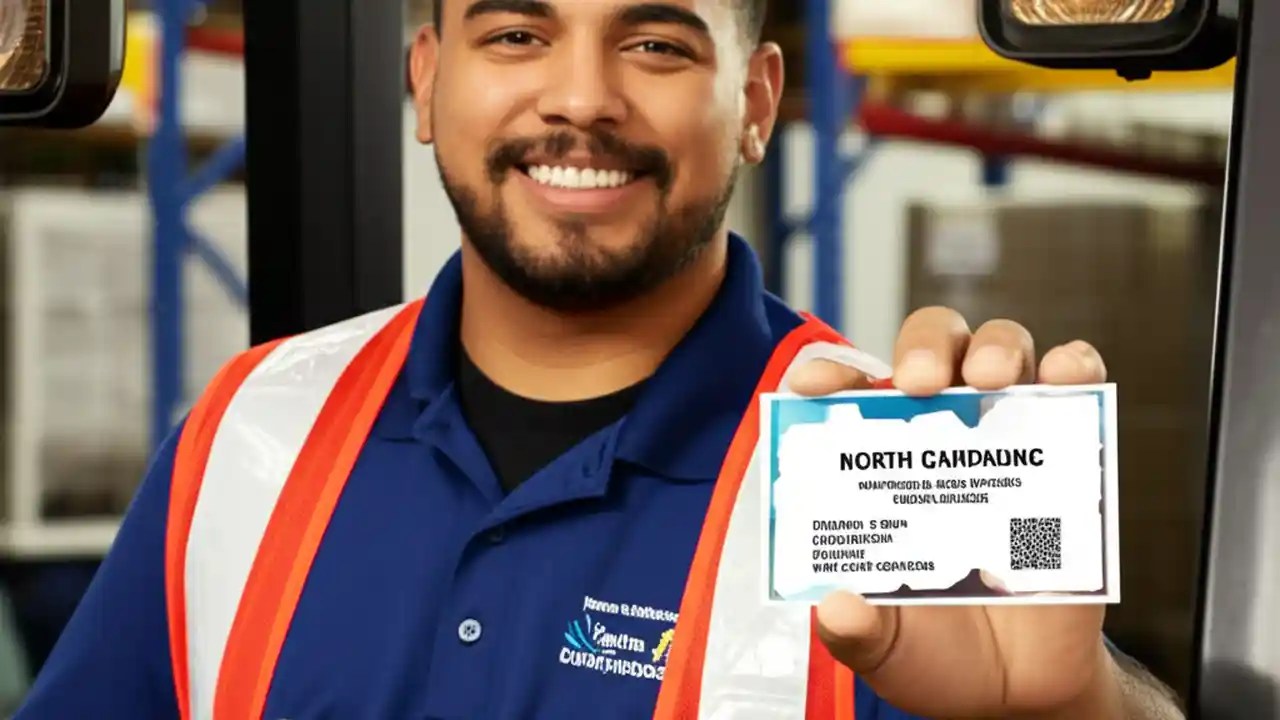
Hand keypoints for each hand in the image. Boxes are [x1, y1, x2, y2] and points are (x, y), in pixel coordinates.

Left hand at [791, 307, 1114, 718]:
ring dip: (996, 348)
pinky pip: (1074, 393)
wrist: (1016, 690)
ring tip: (990, 379)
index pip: (844, 395)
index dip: (827, 375)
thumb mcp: (879, 646)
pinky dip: (1074, 368)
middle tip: (919, 384)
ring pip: (1001, 353)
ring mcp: (1003, 441)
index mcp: (874, 466)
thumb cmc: (930, 650)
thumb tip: (838, 609)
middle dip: (922, 349)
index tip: (813, 386)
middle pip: (929, 351)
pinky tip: (1067, 375)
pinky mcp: (1067, 459)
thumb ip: (856, 630)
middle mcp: (936, 437)